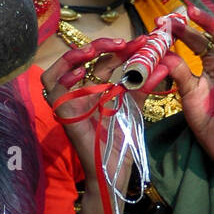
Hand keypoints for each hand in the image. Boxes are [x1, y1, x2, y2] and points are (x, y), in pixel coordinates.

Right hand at [40, 38, 162, 199]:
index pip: (103, 62)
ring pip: (58, 70)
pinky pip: (53, 91)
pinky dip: (61, 77)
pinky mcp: (63, 115)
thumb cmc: (122, 144)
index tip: (140, 42)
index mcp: (96, 91)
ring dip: (74, 56)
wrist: (114, 172)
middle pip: (82, 62)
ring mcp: (69, 104)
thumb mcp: (135, 109)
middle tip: (123, 42)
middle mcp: (79, 94)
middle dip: (102, 46)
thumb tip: (161, 65)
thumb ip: (143, 88)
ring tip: (94, 50)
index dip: (120, 50)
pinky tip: (79, 73)